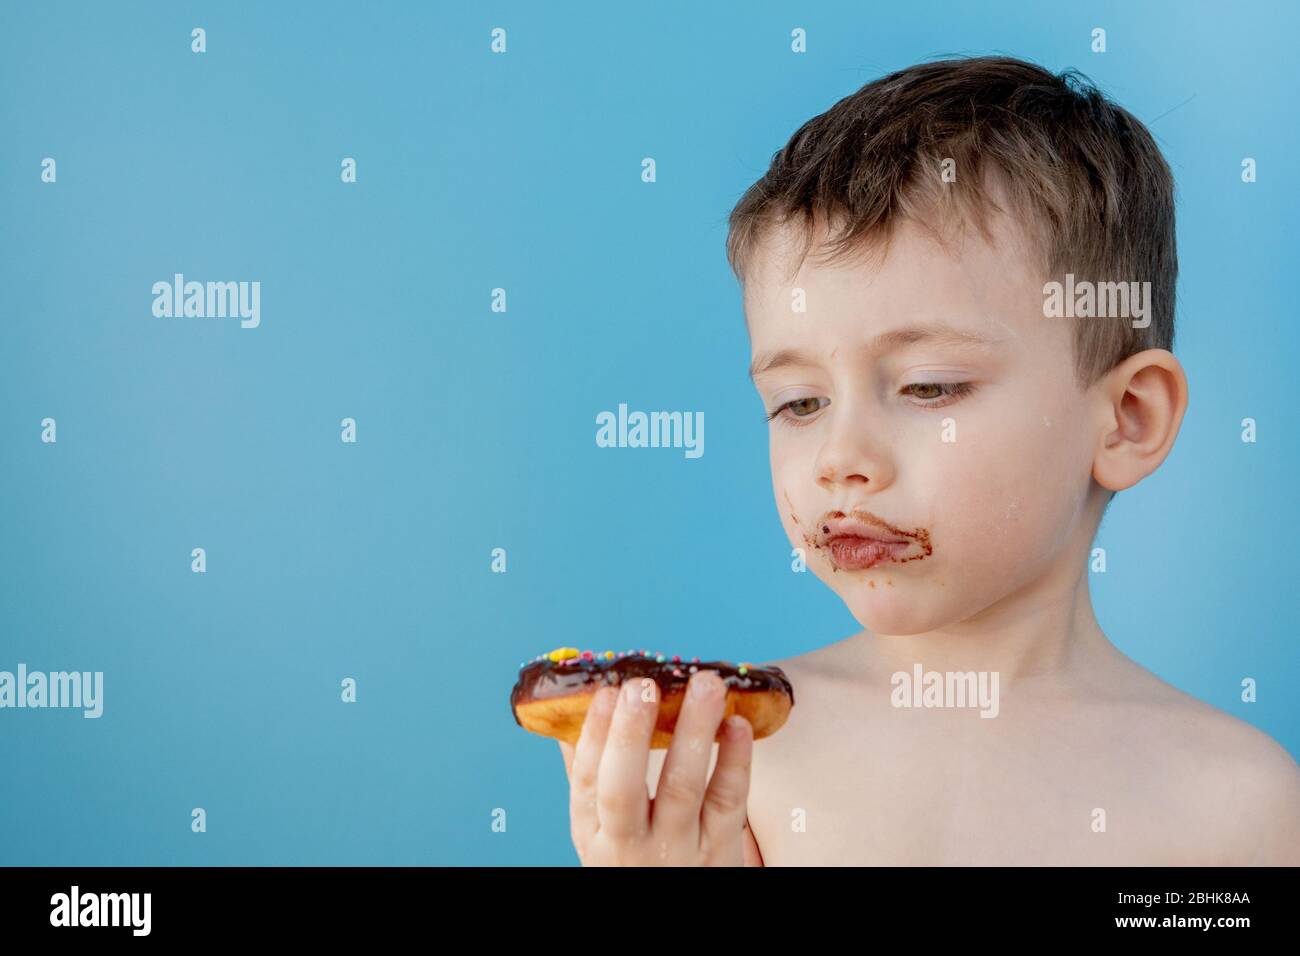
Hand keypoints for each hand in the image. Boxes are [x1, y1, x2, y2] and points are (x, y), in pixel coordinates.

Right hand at [557, 669, 753, 865]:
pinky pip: (729, 802)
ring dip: (694, 730)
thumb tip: (565, 719)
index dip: (595, 735)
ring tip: (705, 684)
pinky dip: (736, 760)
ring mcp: (678, 849)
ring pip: (683, 787)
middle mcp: (631, 846)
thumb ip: (587, 779)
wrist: (676, 916)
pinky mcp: (721, 850)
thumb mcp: (600, 834)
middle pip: (624, 789)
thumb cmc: (637, 861)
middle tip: (642, 685)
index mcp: (595, 835)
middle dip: (630, 734)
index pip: (588, 782)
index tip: (607, 691)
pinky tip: (737, 723)